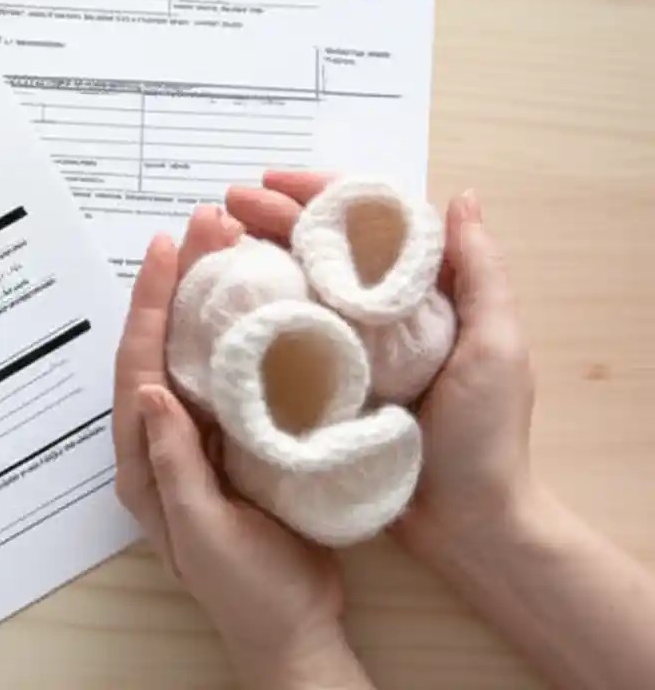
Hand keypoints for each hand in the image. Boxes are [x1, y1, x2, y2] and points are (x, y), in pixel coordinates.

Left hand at [113, 205, 371, 688]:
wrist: (291, 629)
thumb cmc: (246, 591)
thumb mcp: (203, 530)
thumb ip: (173, 463)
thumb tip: (150, 391)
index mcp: (145, 464)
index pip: (138, 367)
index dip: (149, 306)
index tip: (166, 250)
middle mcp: (164, 445)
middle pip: (161, 349)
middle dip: (176, 287)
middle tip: (201, 227)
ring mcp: (199, 443)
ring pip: (193, 357)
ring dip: (203, 303)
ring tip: (224, 249)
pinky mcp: (235, 446)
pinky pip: (228, 380)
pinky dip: (236, 338)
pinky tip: (255, 307)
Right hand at [226, 171, 537, 554]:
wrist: (466, 524)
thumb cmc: (486, 435)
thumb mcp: (496, 347)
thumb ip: (480, 273)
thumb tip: (459, 196)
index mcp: (420, 296)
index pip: (364, 226)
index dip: (318, 196)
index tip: (271, 181)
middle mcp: (377, 316)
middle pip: (319, 251)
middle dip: (271, 219)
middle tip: (222, 208)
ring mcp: (346, 354)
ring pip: (294, 291)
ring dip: (252, 262)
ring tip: (209, 246)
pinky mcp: (322, 392)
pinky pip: (282, 346)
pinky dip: (251, 321)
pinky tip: (216, 309)